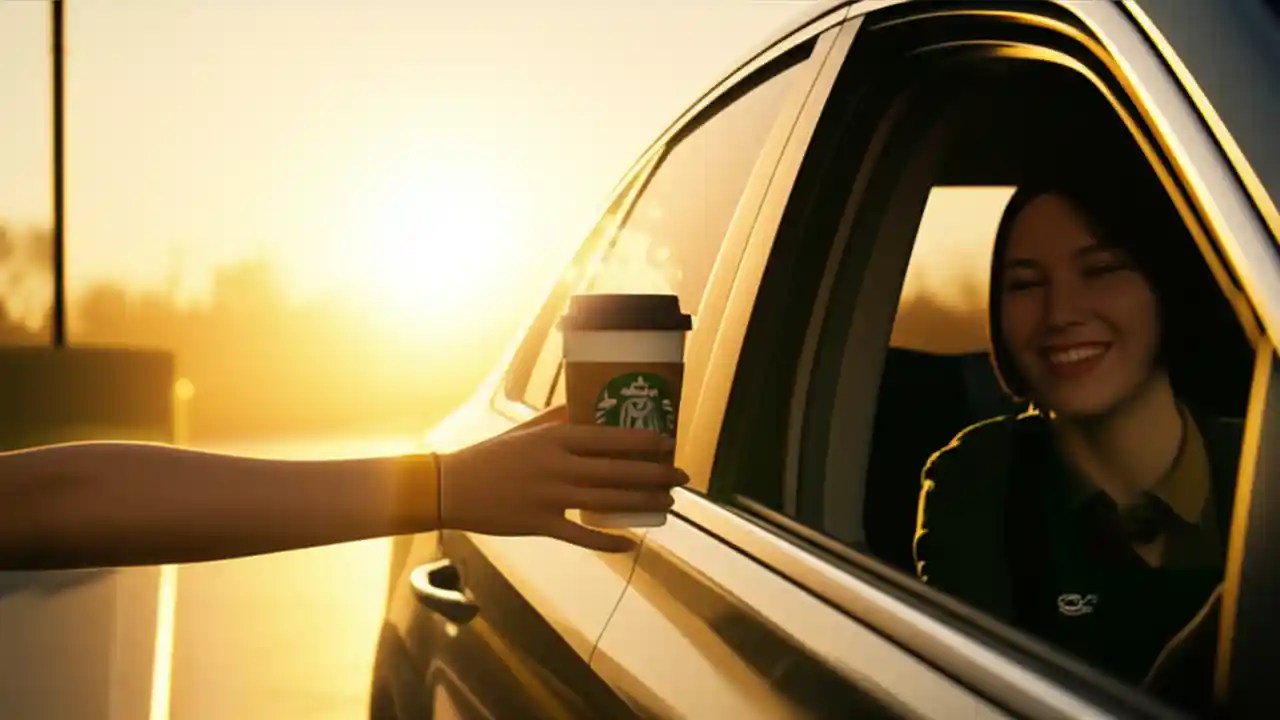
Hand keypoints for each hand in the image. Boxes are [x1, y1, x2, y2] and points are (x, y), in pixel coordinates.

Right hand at [438, 412, 687, 551]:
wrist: (453, 487)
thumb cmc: (491, 456)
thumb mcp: (524, 430)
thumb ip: (556, 419)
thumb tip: (585, 406)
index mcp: (555, 438)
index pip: (609, 438)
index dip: (643, 441)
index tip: (668, 443)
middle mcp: (557, 465)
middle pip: (617, 470)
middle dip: (655, 474)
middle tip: (681, 477)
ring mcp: (549, 497)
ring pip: (608, 501)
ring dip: (642, 502)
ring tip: (667, 503)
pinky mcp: (539, 525)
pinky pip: (580, 536)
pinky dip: (606, 541)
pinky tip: (630, 543)